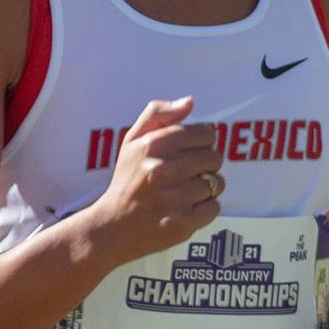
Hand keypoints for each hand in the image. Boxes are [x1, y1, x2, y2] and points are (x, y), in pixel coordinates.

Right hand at [83, 96, 224, 264]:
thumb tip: (190, 102)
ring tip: (183, 193)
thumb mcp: (132, 141)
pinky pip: (214, 207)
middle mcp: (161, 170)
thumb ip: (158, 115)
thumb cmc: (126, 181)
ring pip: (216, 183)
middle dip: (205, 165)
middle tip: (184, 175)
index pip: (205, 133)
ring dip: (205, 188)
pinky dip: (204, 209)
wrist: (112, 227)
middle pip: (214, 157)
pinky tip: (184, 208)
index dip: (201, 143)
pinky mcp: (181, 223)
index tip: (188, 153)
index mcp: (151, 145)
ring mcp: (172, 198)